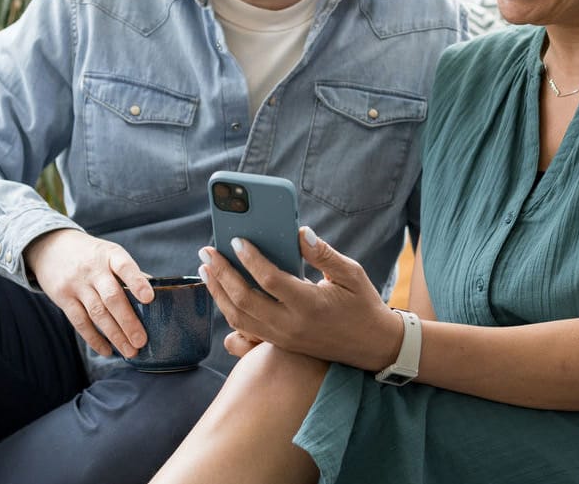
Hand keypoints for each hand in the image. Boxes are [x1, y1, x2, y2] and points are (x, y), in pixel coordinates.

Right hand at [26, 228, 152, 357]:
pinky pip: (79, 322)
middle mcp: (92, 269)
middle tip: (141, 341)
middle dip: (128, 321)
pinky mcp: (63, 298)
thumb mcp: (110, 254)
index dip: (137, 282)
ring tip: (129, 351)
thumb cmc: (91, 255)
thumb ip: (130, 274)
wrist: (51, 246)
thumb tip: (158, 296)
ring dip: (114, 335)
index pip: (125, 267)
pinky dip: (94, 339)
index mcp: (110, 254)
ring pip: (97, 313)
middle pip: (112, 297)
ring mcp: (76, 284)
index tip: (149, 299)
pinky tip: (107, 350)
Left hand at [199, 226, 403, 370]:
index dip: (250, 259)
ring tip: (206, 269)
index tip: (235, 240)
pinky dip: (228, 309)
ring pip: (238, 318)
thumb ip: (323, 254)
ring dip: (218, 292)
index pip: (270, 280)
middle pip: (244, 300)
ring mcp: (283, 338)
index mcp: (311, 305)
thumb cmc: (362, 305)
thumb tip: (299, 232)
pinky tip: (220, 292)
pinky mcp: (279, 344)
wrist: (372, 346)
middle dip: (221, 274)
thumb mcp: (351, 274)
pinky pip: (245, 328)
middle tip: (206, 252)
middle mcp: (292, 325)